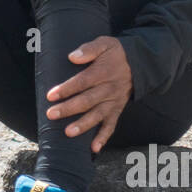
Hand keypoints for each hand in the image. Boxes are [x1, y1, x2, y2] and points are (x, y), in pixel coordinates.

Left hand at [44, 36, 132, 153]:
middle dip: (69, 108)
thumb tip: (73, 57)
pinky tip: (94, 148)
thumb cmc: (116, 53)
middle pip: (87, 100)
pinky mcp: (117, 110)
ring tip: (68, 133)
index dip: (67, 89)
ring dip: (83, 125)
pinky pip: (111, 125)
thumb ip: (89, 49)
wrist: (140, 64)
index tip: (51, 95)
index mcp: (103, 72)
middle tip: (51, 114)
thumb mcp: (105, 43)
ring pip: (97, 115)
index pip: (82, 81)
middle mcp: (109, 89)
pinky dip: (103, 137)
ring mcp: (114, 101)